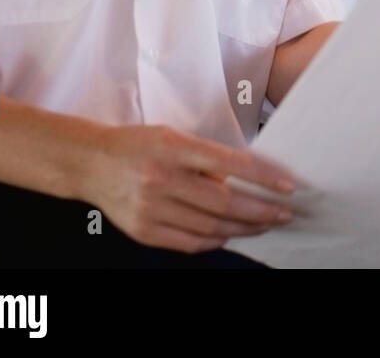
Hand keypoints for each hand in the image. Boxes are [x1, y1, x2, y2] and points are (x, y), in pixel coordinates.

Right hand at [82, 124, 296, 253]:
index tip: (288, 187)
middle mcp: (162, 179)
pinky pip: (188, 242)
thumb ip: (206, 159)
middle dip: (261, 210)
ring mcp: (150, 209)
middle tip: (285, 212)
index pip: (229, 164)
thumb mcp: (175, 137)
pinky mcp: (143, 231)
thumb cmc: (140, 145)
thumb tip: (242, 182)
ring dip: (244, 228)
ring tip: (265, 224)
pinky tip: (231, 234)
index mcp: (174, 148)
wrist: (91, 163)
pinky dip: (215, 240)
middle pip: (223, 202)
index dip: (263, 178)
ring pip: (210, 226)